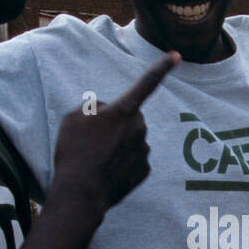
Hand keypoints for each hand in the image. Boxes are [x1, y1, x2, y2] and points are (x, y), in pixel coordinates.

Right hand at [50, 52, 177, 213]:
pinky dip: (121, 163)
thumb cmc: (73, 151)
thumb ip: (93, 108)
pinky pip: (133, 159)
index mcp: (124, 110)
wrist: (80, 193)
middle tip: (92, 138)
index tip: (176, 55)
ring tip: (95, 158)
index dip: (161, 67)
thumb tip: (106, 112)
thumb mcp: (72, 118)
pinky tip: (106, 171)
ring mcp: (144, 150)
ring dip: (117, 144)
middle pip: (130, 117)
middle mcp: (139, 128)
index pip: (146, 83)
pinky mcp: (144, 170)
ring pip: (131, 139)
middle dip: (116, 122)